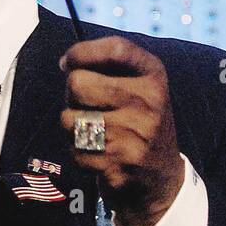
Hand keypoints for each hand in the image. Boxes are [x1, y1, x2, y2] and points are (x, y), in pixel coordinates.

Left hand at [59, 36, 183, 225]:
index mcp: (153, 75)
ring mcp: (135, 133)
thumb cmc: (138, 121)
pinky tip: (99, 153)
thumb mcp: (139, 86)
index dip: (82, 52)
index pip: (115, 48)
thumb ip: (109, 66)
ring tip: (95, 131)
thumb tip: (65, 63)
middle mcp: (149, 101)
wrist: (160, 176)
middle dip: (72, 96)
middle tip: (89, 106)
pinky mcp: (120, 162)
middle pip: (77, 83)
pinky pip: (74, 149)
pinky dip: (78, 152)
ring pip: (69, 119)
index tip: (68, 61)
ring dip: (72, 127)